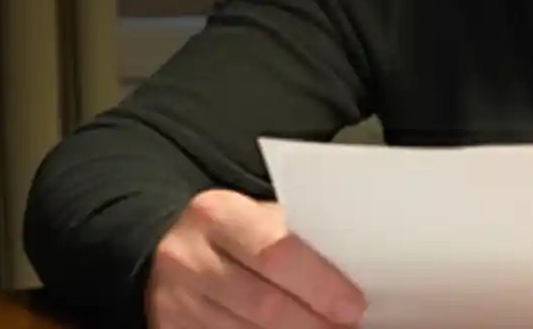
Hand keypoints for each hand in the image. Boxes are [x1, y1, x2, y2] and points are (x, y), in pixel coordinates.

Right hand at [146, 189, 365, 327]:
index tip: (353, 306)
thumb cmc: (237, 230)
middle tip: (347, 328)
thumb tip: (358, 273)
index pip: (276, 252)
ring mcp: (176, 300)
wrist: (174, 245)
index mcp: (218, 214)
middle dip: (312, 322)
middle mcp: (189, 258)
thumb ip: (297, 239)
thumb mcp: (260, 217)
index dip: (319, 284)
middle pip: (263, 303)